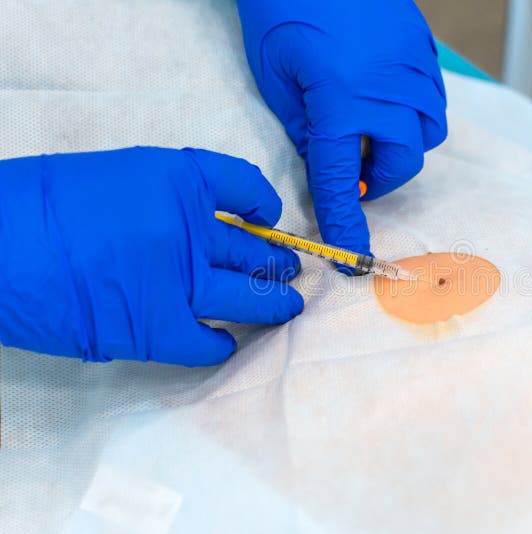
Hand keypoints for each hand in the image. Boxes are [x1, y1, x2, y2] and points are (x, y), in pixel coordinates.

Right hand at [0, 147, 302, 365]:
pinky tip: (226, 342)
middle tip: (290, 268)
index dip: (265, 202)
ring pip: (250, 296)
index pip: (246, 185)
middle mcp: (190, 228)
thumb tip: (194, 224)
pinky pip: (208, 343)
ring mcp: (179, 281)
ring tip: (289, 305)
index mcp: (178, 179)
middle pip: (254, 247)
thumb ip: (162, 198)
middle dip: (277, 259)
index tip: (268, 216)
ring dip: (275, 302)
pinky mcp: (157, 328)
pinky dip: (223, 344)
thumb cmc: (38, 205)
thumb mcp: (113, 177)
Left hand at [238, 0, 447, 258]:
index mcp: (342, 104)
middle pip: (403, 162)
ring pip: (427, 132)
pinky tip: (385, 96)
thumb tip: (327, 161)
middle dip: (381, 176)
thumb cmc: (281, 7)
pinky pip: (432, 97)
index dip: (347, 224)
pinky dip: (413, 112)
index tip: (352, 258)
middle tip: (353, 169)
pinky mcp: (424, 47)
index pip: (345, 182)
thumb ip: (304, 127)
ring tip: (371, 130)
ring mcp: (414, 68)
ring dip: (401, 144)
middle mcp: (389, 93)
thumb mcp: (276, 76)